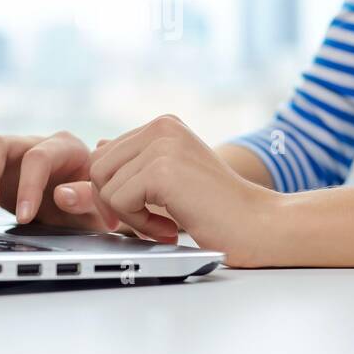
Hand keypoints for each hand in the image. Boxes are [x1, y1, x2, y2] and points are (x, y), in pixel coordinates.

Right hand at [0, 131, 115, 229]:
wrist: (83, 206)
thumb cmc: (94, 204)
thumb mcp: (99, 206)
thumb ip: (85, 199)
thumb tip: (61, 194)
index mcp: (66, 146)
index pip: (38, 158)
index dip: (29, 187)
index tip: (25, 217)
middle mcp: (34, 143)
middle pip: (0, 144)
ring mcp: (12, 153)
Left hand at [86, 114, 269, 265]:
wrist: (257, 225)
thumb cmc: (217, 209)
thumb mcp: (170, 179)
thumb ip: (136, 162)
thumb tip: (97, 146)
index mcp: (163, 125)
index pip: (103, 154)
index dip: (113, 191)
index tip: (141, 212)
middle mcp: (161, 127)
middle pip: (96, 167)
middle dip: (114, 204)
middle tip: (150, 222)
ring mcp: (162, 145)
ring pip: (104, 186)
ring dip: (129, 216)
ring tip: (164, 224)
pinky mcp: (162, 169)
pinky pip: (118, 201)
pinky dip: (139, 224)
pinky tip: (170, 228)